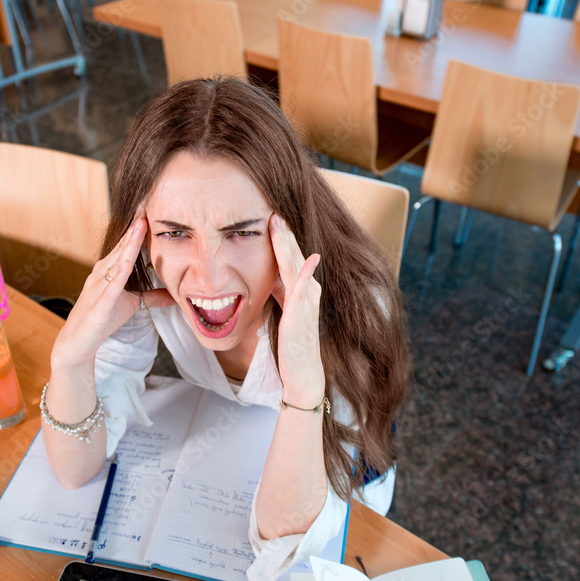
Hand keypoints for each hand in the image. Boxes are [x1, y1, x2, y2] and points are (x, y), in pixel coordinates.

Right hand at [51, 211, 174, 368]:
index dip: (139, 228)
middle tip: (148, 204)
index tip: (152, 208)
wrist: (77, 341)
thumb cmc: (103, 319)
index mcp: (109, 270)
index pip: (126, 244)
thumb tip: (176, 293)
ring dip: (128, 243)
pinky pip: (110, 286)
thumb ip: (153, 297)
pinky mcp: (99, 304)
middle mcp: (101, 273)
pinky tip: (127, 261)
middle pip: (122, 246)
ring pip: (116, 260)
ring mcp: (98, 287)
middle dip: (135, 226)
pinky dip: (119, 273)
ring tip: (141, 224)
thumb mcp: (133, 304)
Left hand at [269, 213, 324, 407]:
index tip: (271, 216)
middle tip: (274, 209)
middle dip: (284, 232)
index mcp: (302, 288)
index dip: (281, 237)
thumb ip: (279, 290)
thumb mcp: (282, 309)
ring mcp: (307, 301)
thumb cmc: (291, 342)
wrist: (302, 371)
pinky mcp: (302, 314)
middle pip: (294, 255)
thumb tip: (271, 273)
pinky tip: (309, 258)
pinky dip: (304, 272)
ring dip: (288, 243)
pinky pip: (302, 289)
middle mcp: (309, 290)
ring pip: (296, 265)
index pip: (290, 257)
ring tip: (279, 222)